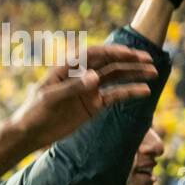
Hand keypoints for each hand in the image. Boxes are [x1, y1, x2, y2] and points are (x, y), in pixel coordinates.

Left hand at [8, 44, 156, 149]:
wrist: (31, 133)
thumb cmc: (34, 112)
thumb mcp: (50, 98)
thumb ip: (72, 88)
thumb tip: (96, 77)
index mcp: (67, 68)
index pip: (93, 54)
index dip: (111, 51)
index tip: (129, 53)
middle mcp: (81, 76)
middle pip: (108, 63)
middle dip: (129, 60)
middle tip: (149, 60)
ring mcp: (89, 90)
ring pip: (115, 77)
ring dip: (134, 74)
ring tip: (153, 72)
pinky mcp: (93, 105)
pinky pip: (115, 96)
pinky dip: (129, 92)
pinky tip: (145, 90)